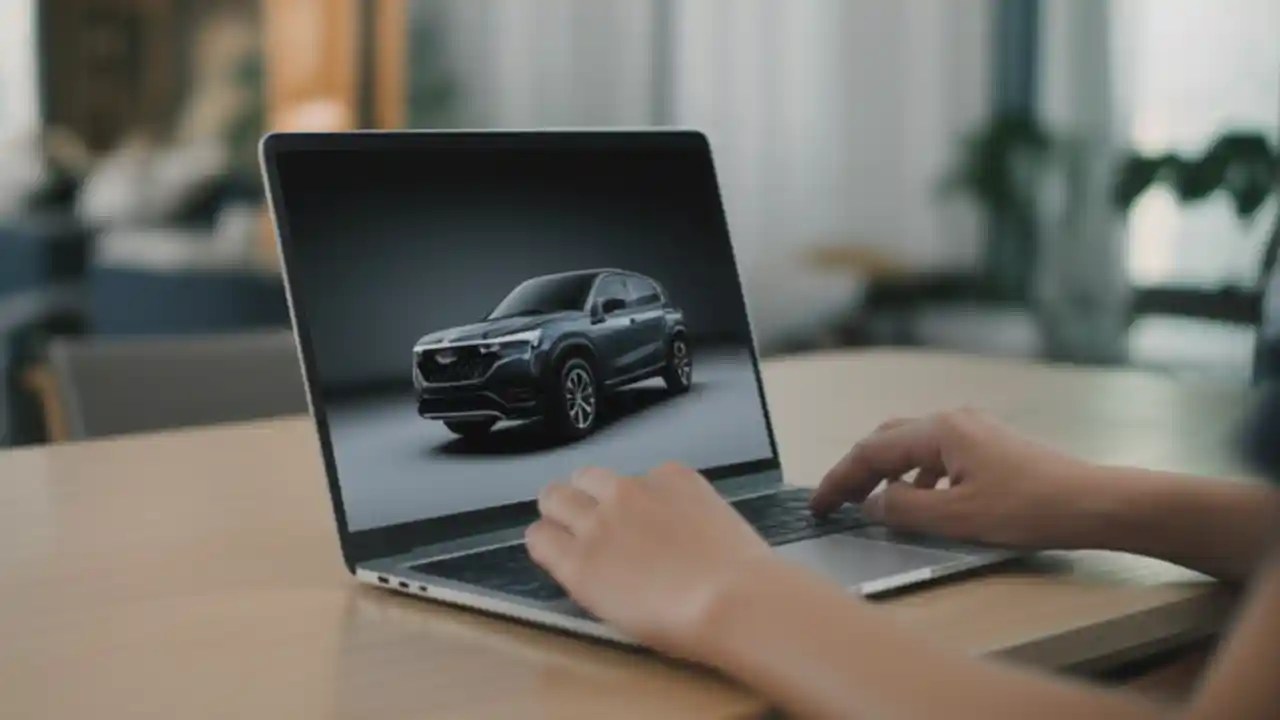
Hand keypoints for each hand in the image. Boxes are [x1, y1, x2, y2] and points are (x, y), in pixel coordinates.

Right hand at [527, 462, 772, 657]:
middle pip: (553, 494)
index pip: (537, 535)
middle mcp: (595, 519)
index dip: (551, 540)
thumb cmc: (678, 626)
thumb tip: (588, 558)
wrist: (734, 599)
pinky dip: (658, 488)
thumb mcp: (616, 613)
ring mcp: (632, 490)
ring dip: (601, 490)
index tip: (566, 546)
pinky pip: (650, 473)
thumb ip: (591, 577)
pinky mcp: (671, 473)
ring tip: (629, 510)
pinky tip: (681, 510)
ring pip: (592, 474)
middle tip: (589, 521)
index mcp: (577, 564)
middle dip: (564, 506)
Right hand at [811, 409, 1101, 548]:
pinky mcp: (991, 445)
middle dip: (858, 470)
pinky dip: (916, 476)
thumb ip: (904, 509)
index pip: (871, 451)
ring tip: (872, 504)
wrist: (1094, 503)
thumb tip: (871, 503)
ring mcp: (974, 429)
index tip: (818, 506)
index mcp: (939, 431)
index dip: (839, 480)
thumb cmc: (1029, 508)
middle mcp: (953, 420)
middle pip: (888, 439)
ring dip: (887, 473)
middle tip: (837, 502)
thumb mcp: (956, 517)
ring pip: (913, 446)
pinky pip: (937, 455)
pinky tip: (922, 501)